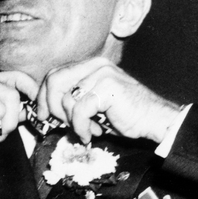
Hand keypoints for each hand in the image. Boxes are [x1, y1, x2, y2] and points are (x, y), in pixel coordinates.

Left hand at [36, 57, 183, 144]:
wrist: (154, 119)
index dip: (43, 96)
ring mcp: (102, 75)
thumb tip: (46, 109)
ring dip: (72, 122)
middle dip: (51, 107)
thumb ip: (74, 100)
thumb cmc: (126, 114)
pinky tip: (92, 133)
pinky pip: (79, 111)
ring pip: (66, 99)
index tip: (43, 115)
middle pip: (54, 81)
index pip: (55, 74)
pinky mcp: (107, 89)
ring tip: (88, 130)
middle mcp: (95, 65)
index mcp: (91, 65)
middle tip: (61, 125)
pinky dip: (81, 127)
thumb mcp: (94, 104)